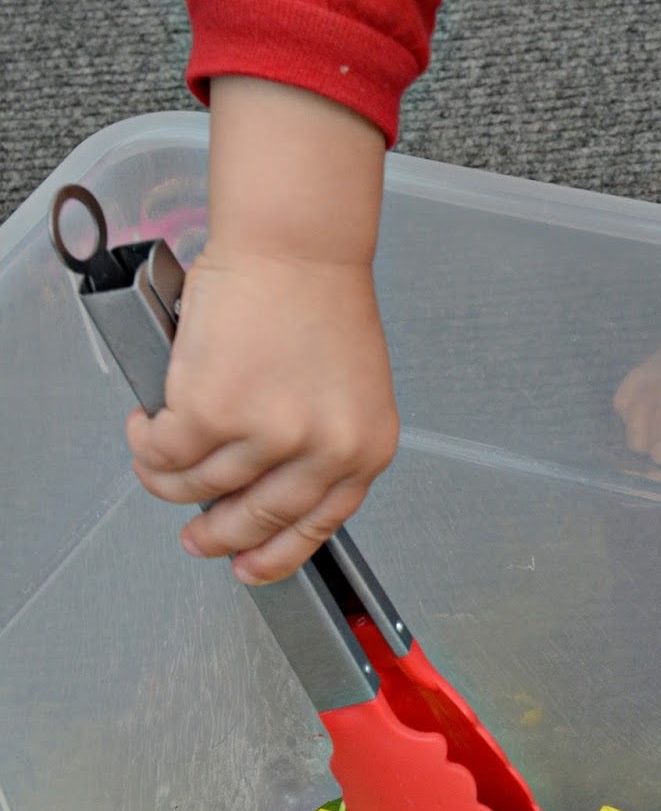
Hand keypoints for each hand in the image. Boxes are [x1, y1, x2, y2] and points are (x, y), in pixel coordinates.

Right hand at [127, 247, 397, 582]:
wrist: (295, 244)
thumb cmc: (319, 297)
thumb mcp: (348, 389)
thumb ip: (320, 442)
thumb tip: (263, 487)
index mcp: (364, 449)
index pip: (317, 526)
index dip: (276, 555)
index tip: (250, 566)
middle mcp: (323, 450)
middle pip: (256, 519)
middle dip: (217, 536)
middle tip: (196, 538)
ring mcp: (269, 434)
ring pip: (200, 486)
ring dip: (168, 480)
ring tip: (159, 460)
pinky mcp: (214, 411)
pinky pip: (165, 452)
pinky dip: (147, 445)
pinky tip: (147, 428)